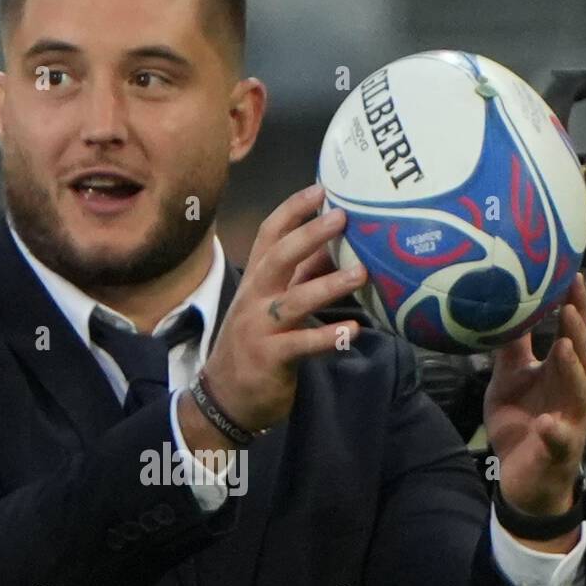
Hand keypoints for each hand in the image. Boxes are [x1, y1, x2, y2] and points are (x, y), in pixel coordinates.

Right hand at [198, 184, 364, 432]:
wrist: (225, 397)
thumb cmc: (256, 345)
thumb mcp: (272, 306)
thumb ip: (301, 278)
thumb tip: (339, 248)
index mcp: (255, 281)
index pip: (269, 235)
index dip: (293, 210)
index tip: (320, 188)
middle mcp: (254, 299)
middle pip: (278, 258)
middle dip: (309, 235)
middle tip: (342, 217)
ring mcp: (260, 329)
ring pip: (293, 300)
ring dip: (328, 286)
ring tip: (360, 273)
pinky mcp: (270, 359)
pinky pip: (301, 344)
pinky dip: (328, 337)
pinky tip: (353, 331)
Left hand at [483, 276, 585, 516]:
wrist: (522, 479)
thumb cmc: (521, 425)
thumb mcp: (509, 381)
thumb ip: (511, 349)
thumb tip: (503, 309)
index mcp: (561, 373)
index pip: (572, 334)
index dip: (573, 307)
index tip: (571, 277)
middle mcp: (572, 392)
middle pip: (581, 357)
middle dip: (578, 330)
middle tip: (570, 303)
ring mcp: (570, 421)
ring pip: (578, 392)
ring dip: (573, 370)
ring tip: (566, 347)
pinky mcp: (559, 449)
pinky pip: (559, 440)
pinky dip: (555, 432)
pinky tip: (548, 423)